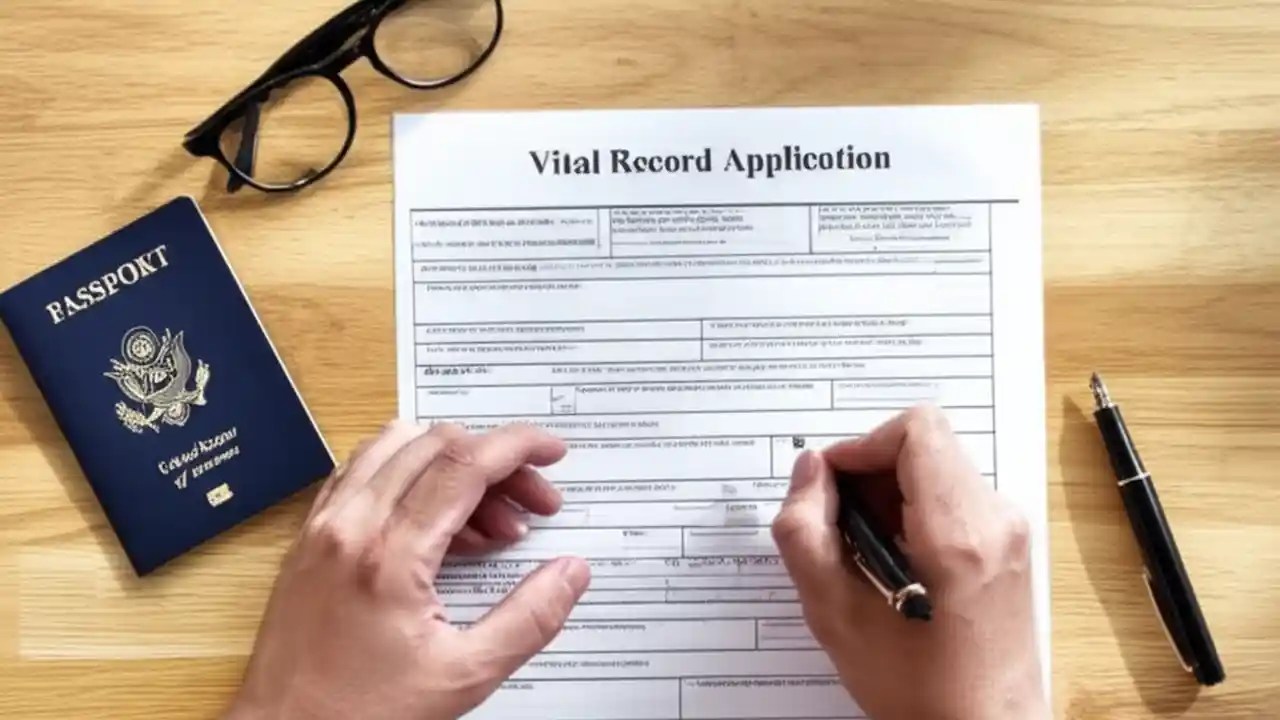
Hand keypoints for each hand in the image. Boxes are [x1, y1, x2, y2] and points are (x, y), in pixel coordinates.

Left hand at [225, 421, 590, 719]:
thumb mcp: (462, 675)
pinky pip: (360, 471)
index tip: (551, 452)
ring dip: (451, 463)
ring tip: (485, 521)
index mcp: (390, 555)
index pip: (465, 465)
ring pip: (395, 446)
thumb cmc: (360, 713)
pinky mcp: (309, 536)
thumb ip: (528, 619)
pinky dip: (407, 474)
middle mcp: (350, 525)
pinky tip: (434, 518)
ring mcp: (323, 526)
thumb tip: (570, 573)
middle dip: (496, 462)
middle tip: (531, 504)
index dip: (519, 447)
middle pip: (437, 447)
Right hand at [771, 406, 1046, 719]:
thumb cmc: (918, 689)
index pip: (916, 429)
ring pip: (936, 470)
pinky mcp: (1009, 544)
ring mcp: (1010, 531)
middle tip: (840, 530)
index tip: (830, 486)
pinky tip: (893, 566)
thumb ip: (805, 531)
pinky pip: (953, 498)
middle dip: (870, 475)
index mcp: (958, 531)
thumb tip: (810, 471)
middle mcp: (996, 519)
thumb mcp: (835, 613)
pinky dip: (913, 514)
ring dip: (889, 497)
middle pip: (923, 447)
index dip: (860, 446)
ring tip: (865, 556)